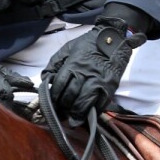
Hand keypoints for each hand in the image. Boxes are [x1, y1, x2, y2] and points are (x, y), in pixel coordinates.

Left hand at [43, 5, 149, 122]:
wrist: (113, 39)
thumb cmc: (89, 43)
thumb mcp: (68, 48)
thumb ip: (55, 63)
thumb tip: (46, 78)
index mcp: (73, 64)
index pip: (60, 85)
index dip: (54, 97)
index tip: (51, 104)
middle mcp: (85, 74)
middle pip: (71, 96)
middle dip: (63, 108)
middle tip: (60, 114)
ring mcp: (99, 82)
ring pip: (84, 103)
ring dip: (76, 114)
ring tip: (72, 120)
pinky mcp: (110, 87)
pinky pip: (101, 104)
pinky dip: (93, 112)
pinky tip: (87, 116)